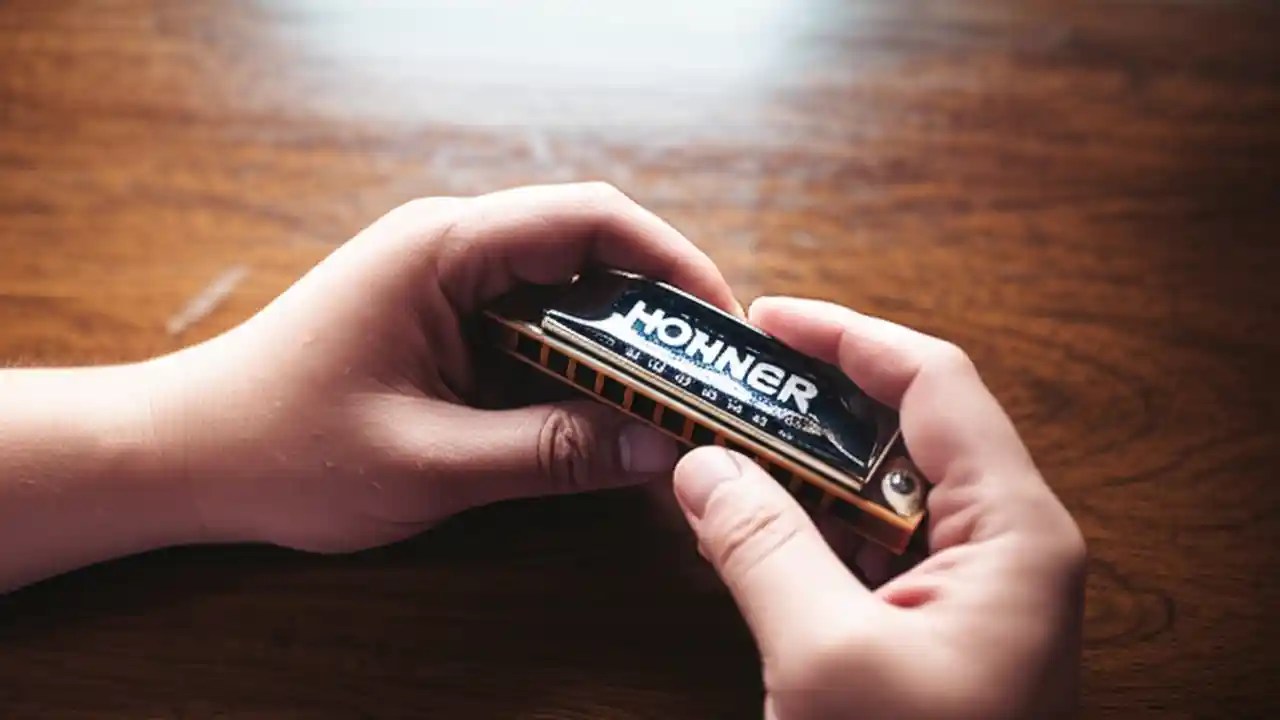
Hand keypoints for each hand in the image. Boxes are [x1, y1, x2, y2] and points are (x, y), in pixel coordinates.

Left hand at [144, 182, 739, 551]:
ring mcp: (444, 282)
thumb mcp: (429, 461)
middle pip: (588, 251)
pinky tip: (596, 419)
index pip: (590, 218)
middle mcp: (450, 248)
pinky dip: (573, 368)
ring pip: (564, 293)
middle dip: (656, 310)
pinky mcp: (440, 320)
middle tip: (706, 378)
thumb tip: (656, 447)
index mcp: (444, 250)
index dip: (670, 261)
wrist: (187, 456)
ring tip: (664, 405)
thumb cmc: (283, 449)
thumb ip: (549, 452)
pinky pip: (530, 328)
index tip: (720, 322)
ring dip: (615, 347)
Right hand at [671, 298, 1085, 719]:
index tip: (768, 319)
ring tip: (722, 442)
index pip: (936, 384)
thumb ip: (760, 546)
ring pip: (879, 493)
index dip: (849, 338)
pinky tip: (745, 523)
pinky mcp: (931, 635)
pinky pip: (866, 552)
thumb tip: (701, 464)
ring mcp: (969, 595)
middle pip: (907, 432)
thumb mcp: (827, 660)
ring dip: (799, 467)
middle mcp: (1005, 551)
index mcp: (1014, 535)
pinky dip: (804, 528)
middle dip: (811, 402)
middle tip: (726, 384)